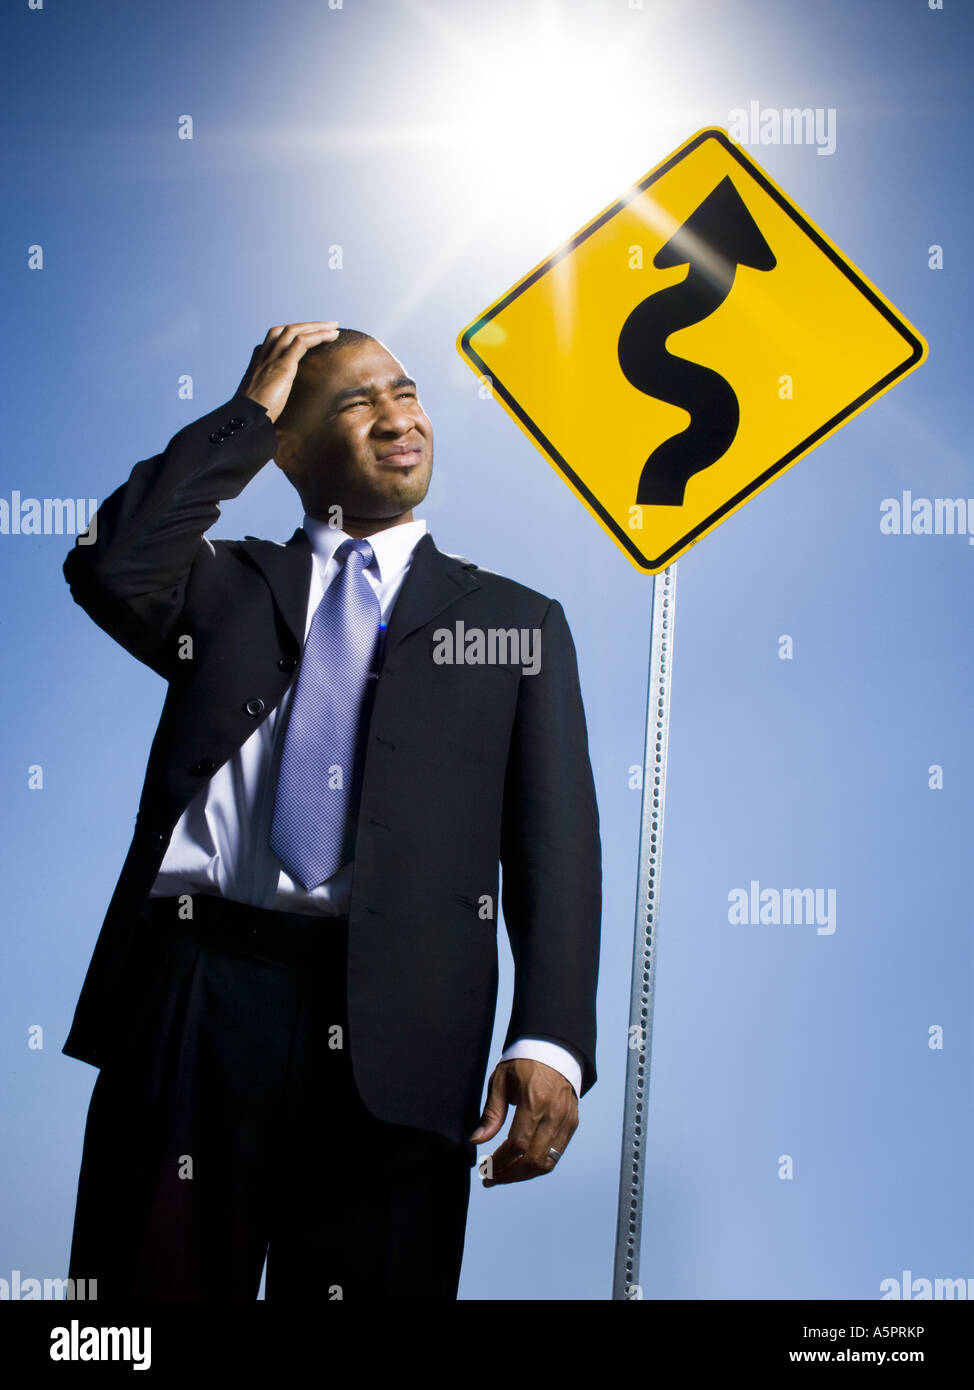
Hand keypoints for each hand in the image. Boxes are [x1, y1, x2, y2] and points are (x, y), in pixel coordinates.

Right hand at [235, 322, 339, 422]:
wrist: (245, 420)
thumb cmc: (253, 417)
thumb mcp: (262, 400)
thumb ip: (271, 395)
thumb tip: (279, 404)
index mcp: (258, 363)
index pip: (275, 340)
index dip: (293, 335)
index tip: (310, 336)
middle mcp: (263, 355)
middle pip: (285, 330)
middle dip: (307, 326)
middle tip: (328, 325)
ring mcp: (271, 358)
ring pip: (294, 331)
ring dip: (316, 327)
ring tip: (334, 327)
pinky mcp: (282, 365)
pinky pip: (302, 342)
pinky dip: (318, 336)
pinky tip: (332, 336)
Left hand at [470, 1058, 577, 1185]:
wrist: (554, 1050)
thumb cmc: (524, 1063)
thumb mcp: (501, 1081)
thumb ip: (491, 1113)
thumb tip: (477, 1140)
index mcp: (535, 1101)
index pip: (517, 1144)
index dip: (500, 1162)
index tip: (485, 1170)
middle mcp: (554, 1114)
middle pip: (533, 1159)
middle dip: (509, 1175)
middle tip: (491, 1178)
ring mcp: (566, 1120)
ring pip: (547, 1162)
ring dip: (523, 1175)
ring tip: (504, 1175)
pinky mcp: (572, 1124)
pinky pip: (556, 1154)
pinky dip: (538, 1165)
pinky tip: (521, 1165)